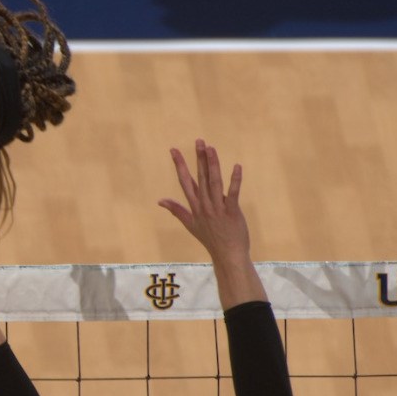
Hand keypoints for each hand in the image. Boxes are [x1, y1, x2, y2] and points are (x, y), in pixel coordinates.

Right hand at [158, 140, 264, 306]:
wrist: (227, 254)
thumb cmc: (210, 239)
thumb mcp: (190, 224)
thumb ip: (176, 210)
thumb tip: (160, 200)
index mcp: (194, 206)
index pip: (185, 181)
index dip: (179, 165)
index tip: (174, 150)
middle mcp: (204, 205)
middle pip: (200, 178)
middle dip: (199, 159)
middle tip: (199, 141)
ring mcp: (217, 208)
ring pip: (214, 183)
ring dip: (212, 165)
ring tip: (211, 148)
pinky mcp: (232, 212)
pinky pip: (233, 193)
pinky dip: (235, 180)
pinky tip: (236, 166)